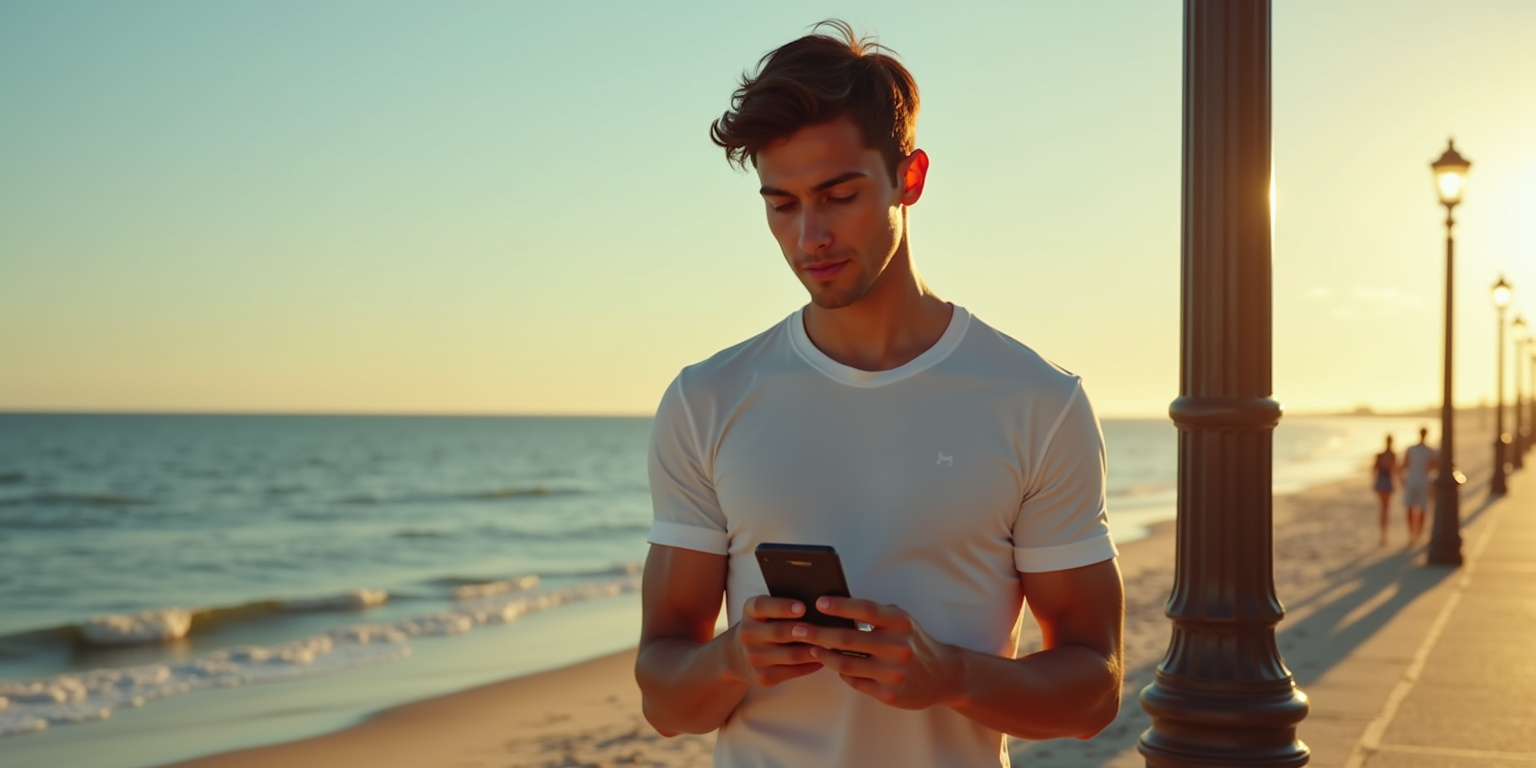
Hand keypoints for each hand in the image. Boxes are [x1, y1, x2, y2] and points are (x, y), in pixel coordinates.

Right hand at [730, 595, 823, 686]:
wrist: (739, 656)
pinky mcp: (763, 677)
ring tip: (833, 644)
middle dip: (803, 631)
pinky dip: (811, 665)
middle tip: (826, 628)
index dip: (782, 607)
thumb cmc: (764, 626)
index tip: (803, 607)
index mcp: (749, 612)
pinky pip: (793, 671)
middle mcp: (747, 634)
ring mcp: (754, 658)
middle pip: (779, 632)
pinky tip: (824, 659)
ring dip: (814, 650)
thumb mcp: (764, 612)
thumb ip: (784, 606)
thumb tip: (819, 606)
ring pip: (791, 655)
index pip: (762, 606)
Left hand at [792, 597, 962, 709]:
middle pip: (848, 639)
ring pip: (847, 664)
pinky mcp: (890, 695)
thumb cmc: (914, 641)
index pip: (866, 610)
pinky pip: (855, 682)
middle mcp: (899, 647)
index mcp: (901, 623)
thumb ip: (875, 615)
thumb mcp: (902, 621)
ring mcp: (894, 673)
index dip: (841, 606)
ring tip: (810, 648)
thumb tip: (835, 607)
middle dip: (818, 634)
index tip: (818, 602)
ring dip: (824, 656)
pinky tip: (832, 665)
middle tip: (797, 630)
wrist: (944, 675)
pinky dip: (841, 673)